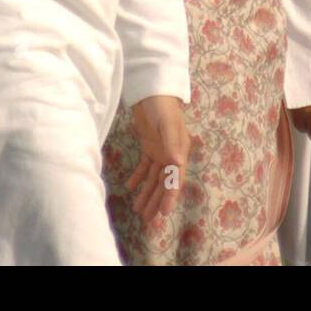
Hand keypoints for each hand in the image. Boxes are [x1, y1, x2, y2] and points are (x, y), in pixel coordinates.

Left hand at [127, 95, 189, 223]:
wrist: (152, 91)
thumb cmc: (162, 106)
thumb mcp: (167, 124)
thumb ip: (171, 143)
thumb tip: (176, 164)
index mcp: (179, 150)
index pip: (175, 179)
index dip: (170, 196)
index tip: (164, 213)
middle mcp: (171, 154)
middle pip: (164, 182)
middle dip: (157, 201)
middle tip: (148, 219)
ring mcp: (160, 150)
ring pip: (154, 178)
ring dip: (147, 193)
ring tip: (138, 210)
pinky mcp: (149, 146)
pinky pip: (145, 166)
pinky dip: (138, 177)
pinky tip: (130, 187)